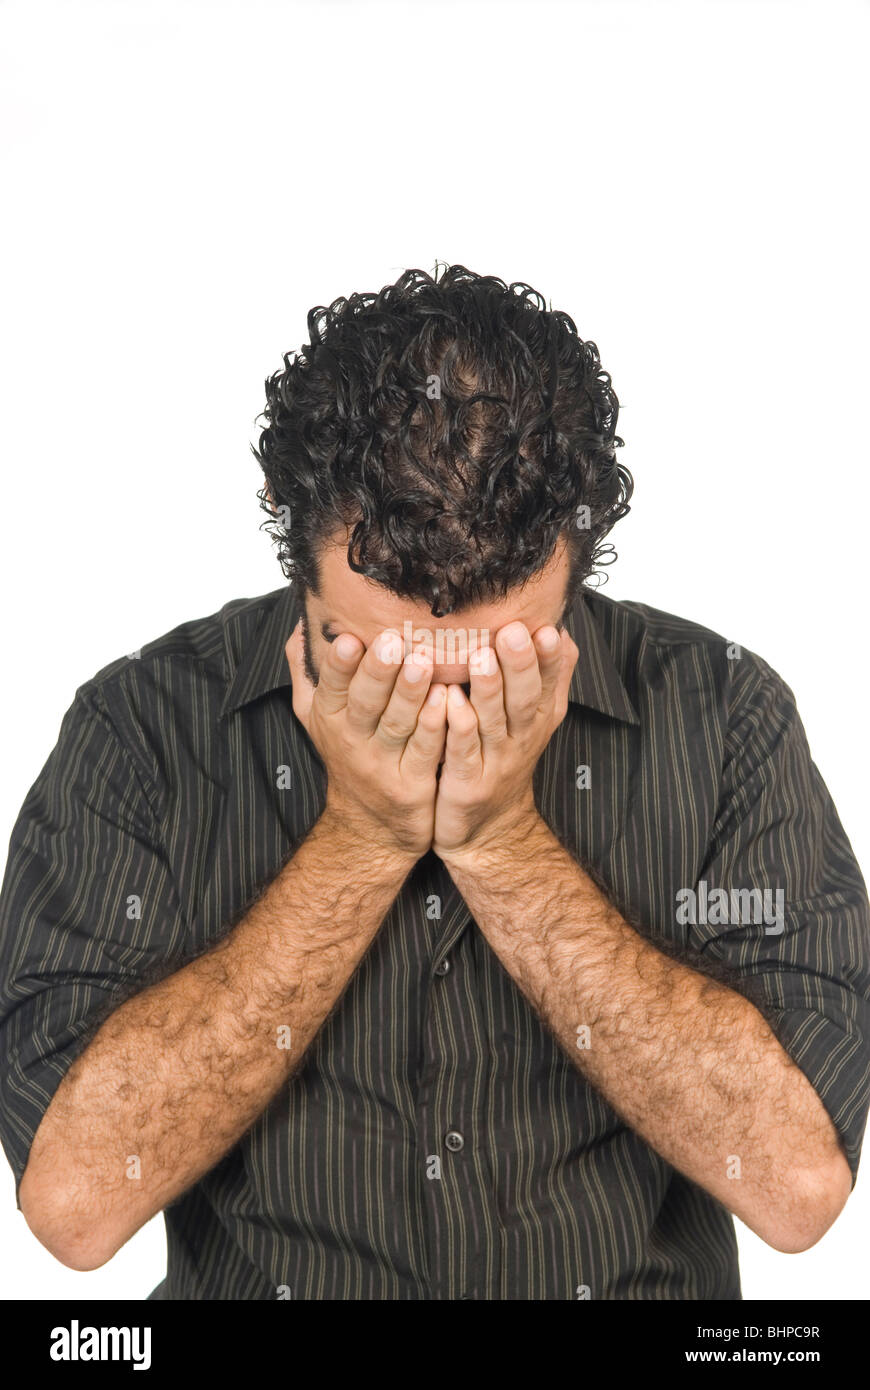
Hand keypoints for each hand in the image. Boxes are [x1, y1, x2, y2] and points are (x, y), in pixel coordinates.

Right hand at [286, 621, 446, 862]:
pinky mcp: (412, 784)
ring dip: (410, 694)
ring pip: (397, 725)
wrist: (368, 824)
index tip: (349, 638)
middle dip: (378, 673)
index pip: (332, 686)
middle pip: (365, 703)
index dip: (340, 665)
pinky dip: (435, 726)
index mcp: (329, 717)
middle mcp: (352, 740)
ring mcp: (383, 764)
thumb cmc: (348, 753)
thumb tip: (302, 623)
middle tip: (393, 642)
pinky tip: (448, 700)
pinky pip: (425, 752)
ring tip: (423, 664)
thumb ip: (308, 671)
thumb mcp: (315, 716)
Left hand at [432, 622, 578, 863]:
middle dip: (520, 665)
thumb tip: (563, 630)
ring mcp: (494, 761)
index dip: (549, 658)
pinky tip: (448, 701)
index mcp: (537, 718)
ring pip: (492, 721)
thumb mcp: (536, 720)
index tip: (548, 628)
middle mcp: (521, 738)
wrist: (490, 830)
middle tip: (513, 632)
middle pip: (524, 698)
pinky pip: (461, 750)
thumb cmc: (505, 761)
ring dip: (487, 689)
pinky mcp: (467, 782)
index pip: (549, 683)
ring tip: (479, 657)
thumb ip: (549, 678)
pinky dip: (457, 726)